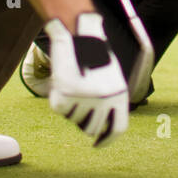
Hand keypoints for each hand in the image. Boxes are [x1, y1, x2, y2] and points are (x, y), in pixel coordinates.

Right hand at [44, 13, 127, 146]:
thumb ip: (109, 101)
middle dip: (83, 122)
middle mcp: (104, 100)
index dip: (107, 141)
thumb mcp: (111, 77)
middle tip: (78, 106)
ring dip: (70, 105)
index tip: (97, 145)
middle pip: (91, 129)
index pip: (116, 129)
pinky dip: (57, 98)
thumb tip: (98, 129)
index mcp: (120, 96)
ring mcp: (84, 98)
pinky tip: (62, 80)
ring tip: (74, 82)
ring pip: (73, 118)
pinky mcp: (66, 94)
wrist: (79, 32)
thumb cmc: (95, 53)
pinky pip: (58, 108)